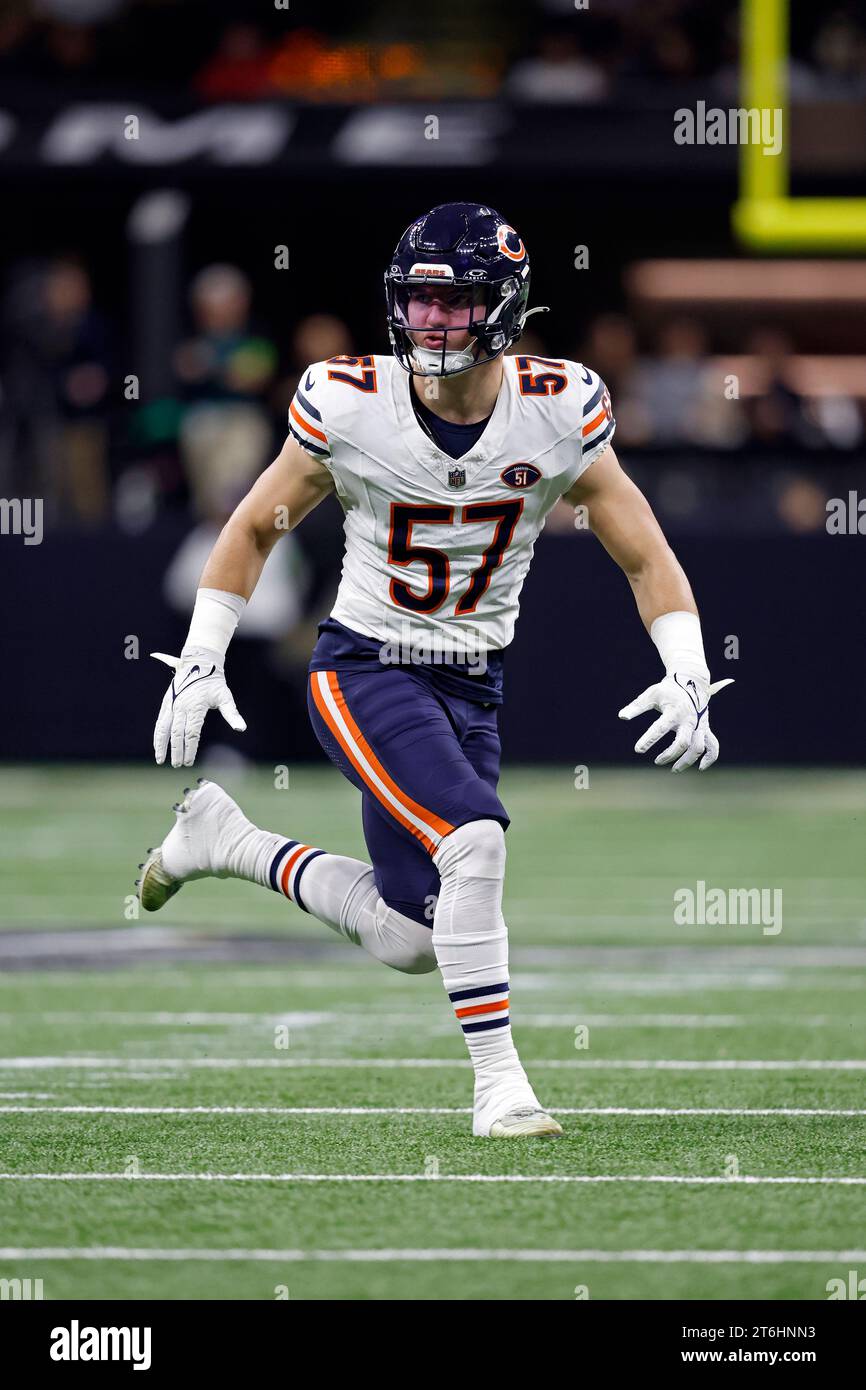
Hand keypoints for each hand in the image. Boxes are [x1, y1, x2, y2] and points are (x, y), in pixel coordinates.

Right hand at [152, 646, 245, 767]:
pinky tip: (157, 746)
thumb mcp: (225, 696)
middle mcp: (181, 706)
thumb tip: (241, 728)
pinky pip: (160, 722)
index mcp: (196, 706)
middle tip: (179, 765)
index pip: (192, 733)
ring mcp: (172, 704)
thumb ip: (232, 714)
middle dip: (177, 751)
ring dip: (162, 745)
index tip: (190, 761)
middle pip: (177, 733)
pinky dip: (158, 735)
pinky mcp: (166, 703)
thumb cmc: (214, 682)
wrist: (199, 663)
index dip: (190, 748)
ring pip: (164, 728)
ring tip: (160, 760)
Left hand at [619, 672, 732, 771]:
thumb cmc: (668, 690)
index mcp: (674, 711)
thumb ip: (637, 706)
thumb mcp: (651, 694)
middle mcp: (689, 720)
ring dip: (686, 761)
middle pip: (682, 743)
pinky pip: (713, 746)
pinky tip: (700, 768)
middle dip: (669, 755)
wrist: (691, 682)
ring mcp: (699, 725)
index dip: (649, 740)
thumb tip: (622, 716)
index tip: (638, 750)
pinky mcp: (706, 728)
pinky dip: (709, 758)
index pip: (660, 728)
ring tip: (674, 770)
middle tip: (656, 761)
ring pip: (698, 748)